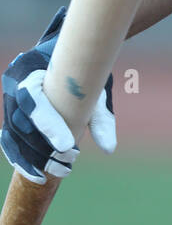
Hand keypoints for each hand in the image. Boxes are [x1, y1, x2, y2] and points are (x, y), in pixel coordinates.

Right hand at [1, 8, 114, 185]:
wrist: (69, 51)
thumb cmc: (84, 66)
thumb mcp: (97, 85)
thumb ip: (102, 116)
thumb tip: (109, 148)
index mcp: (31, 66)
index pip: (33, 98)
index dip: (48, 124)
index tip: (68, 145)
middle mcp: (14, 83)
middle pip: (21, 123)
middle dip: (42, 149)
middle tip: (69, 163)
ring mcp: (9, 99)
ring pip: (12, 136)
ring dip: (32, 159)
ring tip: (59, 171)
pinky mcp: (12, 114)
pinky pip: (10, 139)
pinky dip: (21, 158)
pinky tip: (37, 174)